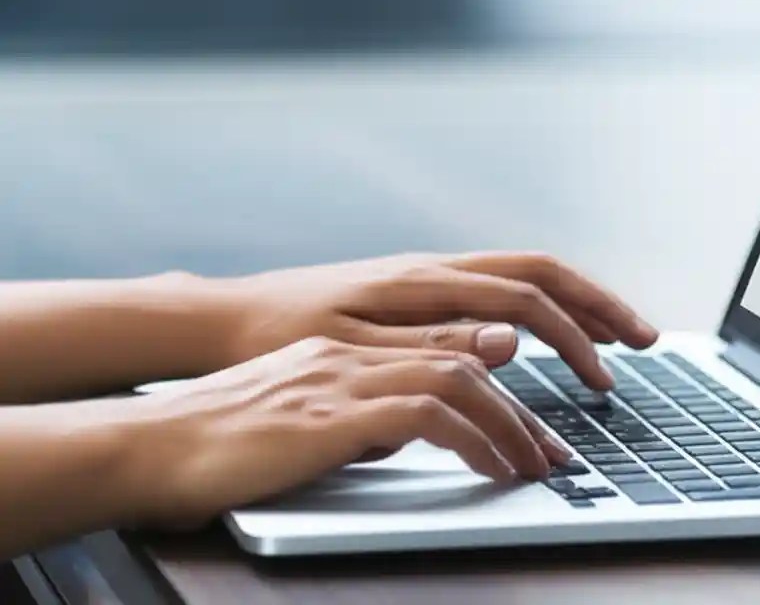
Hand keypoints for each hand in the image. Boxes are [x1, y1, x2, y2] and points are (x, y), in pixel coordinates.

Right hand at [123, 337, 570, 528]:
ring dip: (509, 424)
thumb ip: (362, 417)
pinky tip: (491, 468)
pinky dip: (473, 439)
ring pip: (458, 379)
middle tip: (554, 453)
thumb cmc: (216, 446)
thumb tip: (413, 430)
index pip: (444, 352)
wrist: (145, 449)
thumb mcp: (305, 424)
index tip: (530, 430)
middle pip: (465, 359)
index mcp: (344, 352)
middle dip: (522, 406)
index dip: (499, 388)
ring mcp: (342, 377)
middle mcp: (351, 353)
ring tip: (534, 466)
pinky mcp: (333, 412)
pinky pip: (428, 415)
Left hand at [223, 252, 658, 389]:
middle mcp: (434, 267)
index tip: (605, 379)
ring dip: (576, 302)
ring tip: (615, 335)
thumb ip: (435, 345)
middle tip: (646, 339)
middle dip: (600, 304)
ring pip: (524, 274)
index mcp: (424, 281)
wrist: (227, 317)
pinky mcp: (419, 288)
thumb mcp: (354, 351)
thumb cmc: (281, 337)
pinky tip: (548, 332)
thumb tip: (510, 340)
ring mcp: (429, 273)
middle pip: (542, 271)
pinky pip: (499, 287)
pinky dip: (542, 306)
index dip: (576, 338)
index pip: (526, 302)